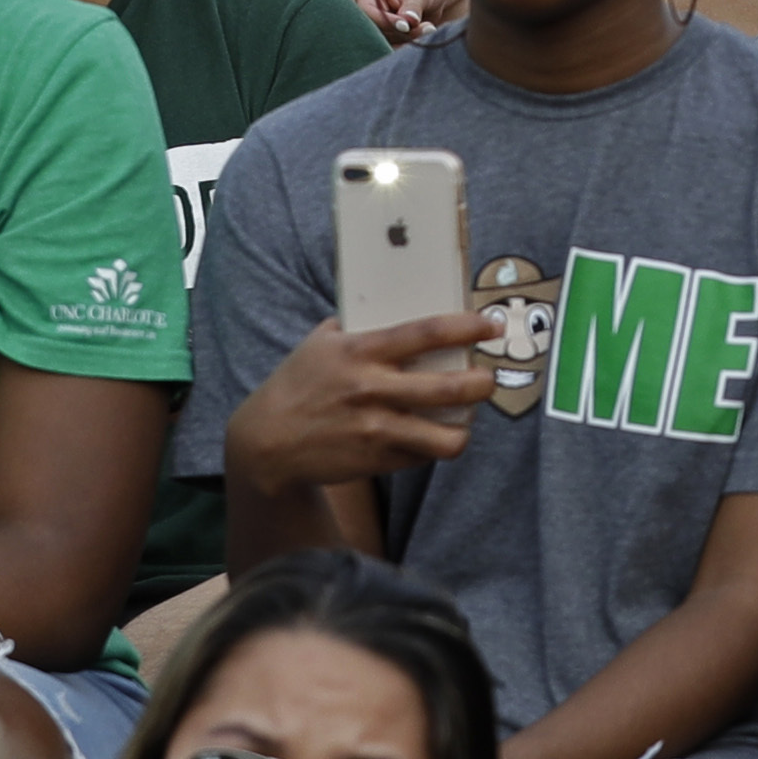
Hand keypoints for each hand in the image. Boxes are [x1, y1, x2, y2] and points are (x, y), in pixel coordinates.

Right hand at [225, 313, 491, 492]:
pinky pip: (423, 456)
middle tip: (489, 379)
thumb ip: (357, 324)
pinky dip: (432, 447)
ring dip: (466, 428)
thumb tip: (394, 298)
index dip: (467, 328)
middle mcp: (372, 389)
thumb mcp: (320, 344)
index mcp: (361, 352)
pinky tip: (429, 437)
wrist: (265, 443)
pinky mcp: (375, 460)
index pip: (426, 333)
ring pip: (446, 437)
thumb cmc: (297, 384)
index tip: (492, 325)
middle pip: (450, 388)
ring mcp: (375, 429)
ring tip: (467, 418)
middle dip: (483, 384)